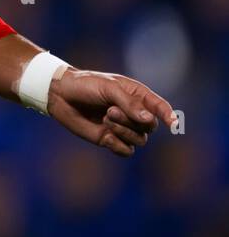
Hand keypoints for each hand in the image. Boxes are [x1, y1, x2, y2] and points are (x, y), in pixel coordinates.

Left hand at [47, 67, 177, 156]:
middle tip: (110, 111)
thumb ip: (129, 103)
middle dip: (132, 121)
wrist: (61, 95)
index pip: (160, 108)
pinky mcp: (111, 140)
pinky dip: (118, 145)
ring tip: (106, 118)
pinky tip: (105, 136)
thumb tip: (150, 120)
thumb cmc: (85, 85)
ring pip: (140, 139)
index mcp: (137, 95)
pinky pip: (127, 151)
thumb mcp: (108, 88)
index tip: (174, 124)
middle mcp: (134, 113)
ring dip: (124, 131)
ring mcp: (123, 128)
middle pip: (150, 126)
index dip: (170, 116)